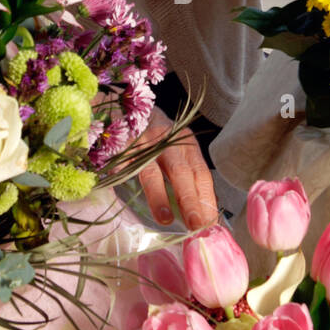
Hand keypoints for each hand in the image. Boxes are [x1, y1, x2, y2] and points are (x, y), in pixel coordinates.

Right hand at [135, 109, 217, 229]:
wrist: (126, 104)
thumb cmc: (155, 135)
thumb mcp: (176, 148)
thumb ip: (187, 174)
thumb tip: (204, 209)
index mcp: (185, 143)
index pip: (200, 173)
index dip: (206, 199)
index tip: (210, 223)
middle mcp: (166, 141)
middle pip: (181, 172)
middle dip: (190, 200)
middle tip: (197, 225)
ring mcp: (142, 142)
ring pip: (152, 171)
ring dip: (159, 196)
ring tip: (166, 219)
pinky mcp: (119, 144)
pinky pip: (123, 164)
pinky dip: (124, 177)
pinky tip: (125, 193)